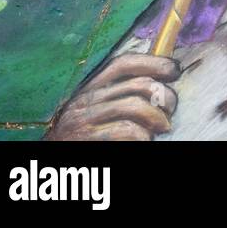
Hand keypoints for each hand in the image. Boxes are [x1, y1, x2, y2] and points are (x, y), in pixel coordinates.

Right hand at [45, 54, 180, 140]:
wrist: (52, 165)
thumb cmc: (82, 139)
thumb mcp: (96, 112)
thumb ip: (120, 96)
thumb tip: (159, 85)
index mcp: (87, 89)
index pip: (122, 63)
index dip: (153, 62)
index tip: (174, 70)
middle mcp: (84, 100)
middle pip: (137, 84)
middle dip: (164, 95)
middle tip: (170, 111)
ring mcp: (83, 120)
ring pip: (135, 105)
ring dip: (157, 117)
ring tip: (162, 127)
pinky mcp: (86, 140)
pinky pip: (127, 130)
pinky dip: (144, 135)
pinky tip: (146, 140)